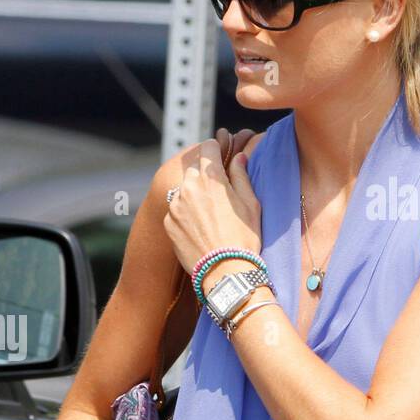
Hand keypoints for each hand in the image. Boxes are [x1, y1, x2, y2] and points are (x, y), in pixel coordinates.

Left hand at [164, 128, 262, 279]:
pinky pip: (176, 210)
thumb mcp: (250, 204)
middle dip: (204, 176)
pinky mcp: (168, 222)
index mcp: (211, 178)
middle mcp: (189, 188)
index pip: (208, 147)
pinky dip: (185, 213)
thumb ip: (241, 175)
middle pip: (194, 169)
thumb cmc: (243, 238)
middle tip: (218, 192)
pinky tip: (199, 228)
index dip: (216, 148)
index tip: (219, 153)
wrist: (225, 271)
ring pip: (183, 190)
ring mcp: (175, 205)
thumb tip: (238, 156)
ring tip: (209, 216)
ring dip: (193, 195)